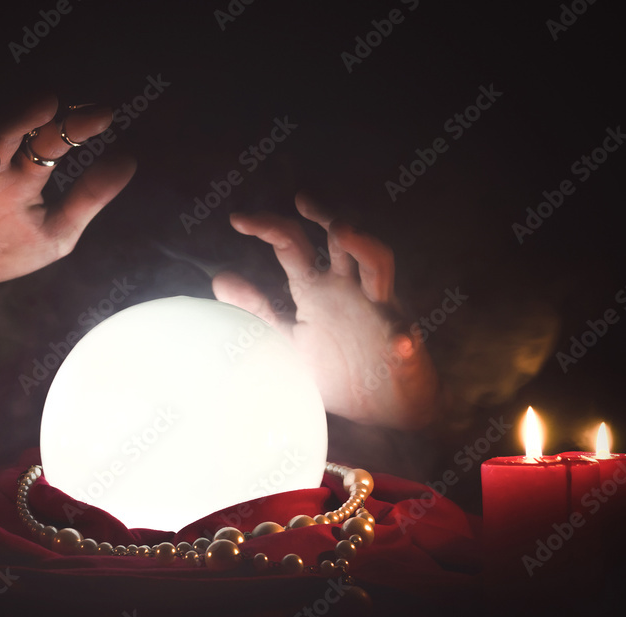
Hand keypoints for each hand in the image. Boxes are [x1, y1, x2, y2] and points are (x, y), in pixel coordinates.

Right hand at [0, 96, 136, 299]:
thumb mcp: (56, 229)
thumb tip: (129, 159)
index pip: (49, 138)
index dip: (74, 125)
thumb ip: (89, 198)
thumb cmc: (3, 247)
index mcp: (21, 170)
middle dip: (21, 117)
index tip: (106, 113)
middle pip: (1, 133)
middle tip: (48, 100)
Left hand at [212, 192, 437, 428]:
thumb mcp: (288, 335)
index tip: (238, 220)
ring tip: (344, 231)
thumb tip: (220, 277)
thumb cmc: (338, 367)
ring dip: (364, 246)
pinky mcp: (402, 346)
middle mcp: (348, 289)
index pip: (292, 245)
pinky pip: (404, 339)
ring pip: (377, 264)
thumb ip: (257, 307)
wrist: (382, 408)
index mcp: (317, 288)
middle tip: (299, 200)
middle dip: (322, 216)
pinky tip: (400, 342)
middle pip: (339, 240)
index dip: (268, 227)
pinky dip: (403, 339)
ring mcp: (378, 311)